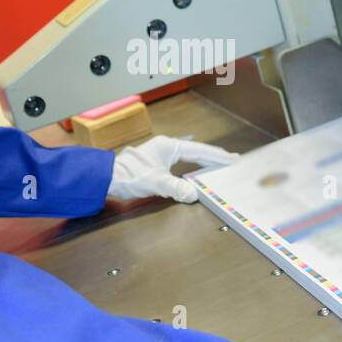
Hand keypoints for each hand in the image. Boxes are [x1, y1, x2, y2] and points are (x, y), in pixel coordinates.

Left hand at [106, 135, 239, 202]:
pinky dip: (194, 165)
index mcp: (169, 147)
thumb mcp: (157, 183)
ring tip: (219, 163)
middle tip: (231, 160)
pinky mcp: (158, 161)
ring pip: (190, 155)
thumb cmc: (130, 176)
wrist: (110, 177)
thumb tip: (193, 194)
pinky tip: (198, 169)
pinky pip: (182, 161)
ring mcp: (162, 153)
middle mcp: (167, 147)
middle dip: (214, 156)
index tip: (231, 159)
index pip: (199, 151)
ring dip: (205, 160)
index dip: (216, 156)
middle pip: (197, 151)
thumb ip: (176, 188)